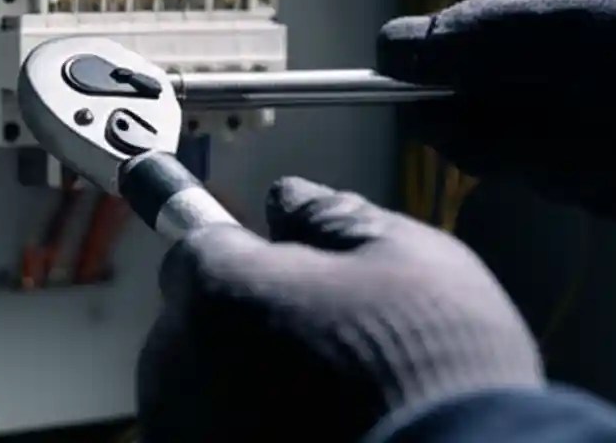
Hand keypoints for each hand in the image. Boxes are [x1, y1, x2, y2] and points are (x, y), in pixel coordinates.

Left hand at [136, 177, 541, 442]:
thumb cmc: (435, 364)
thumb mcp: (402, 254)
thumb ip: (327, 216)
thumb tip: (286, 196)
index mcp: (220, 292)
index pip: (194, 249)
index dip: (243, 250)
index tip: (280, 260)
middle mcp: (180, 365)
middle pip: (192, 319)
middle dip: (241, 315)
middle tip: (322, 332)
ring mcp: (188, 428)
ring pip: (200, 382)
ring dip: (243, 376)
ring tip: (326, 389)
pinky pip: (214, 428)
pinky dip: (249, 423)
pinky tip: (314, 425)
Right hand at [377, 0, 615, 215]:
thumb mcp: (573, 28)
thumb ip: (480, 37)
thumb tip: (389, 48)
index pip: (461, 38)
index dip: (433, 78)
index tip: (412, 109)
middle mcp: (569, 51)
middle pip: (484, 105)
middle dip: (507, 133)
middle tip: (545, 137)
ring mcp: (596, 105)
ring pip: (526, 154)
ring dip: (559, 161)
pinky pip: (574, 183)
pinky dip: (600, 183)